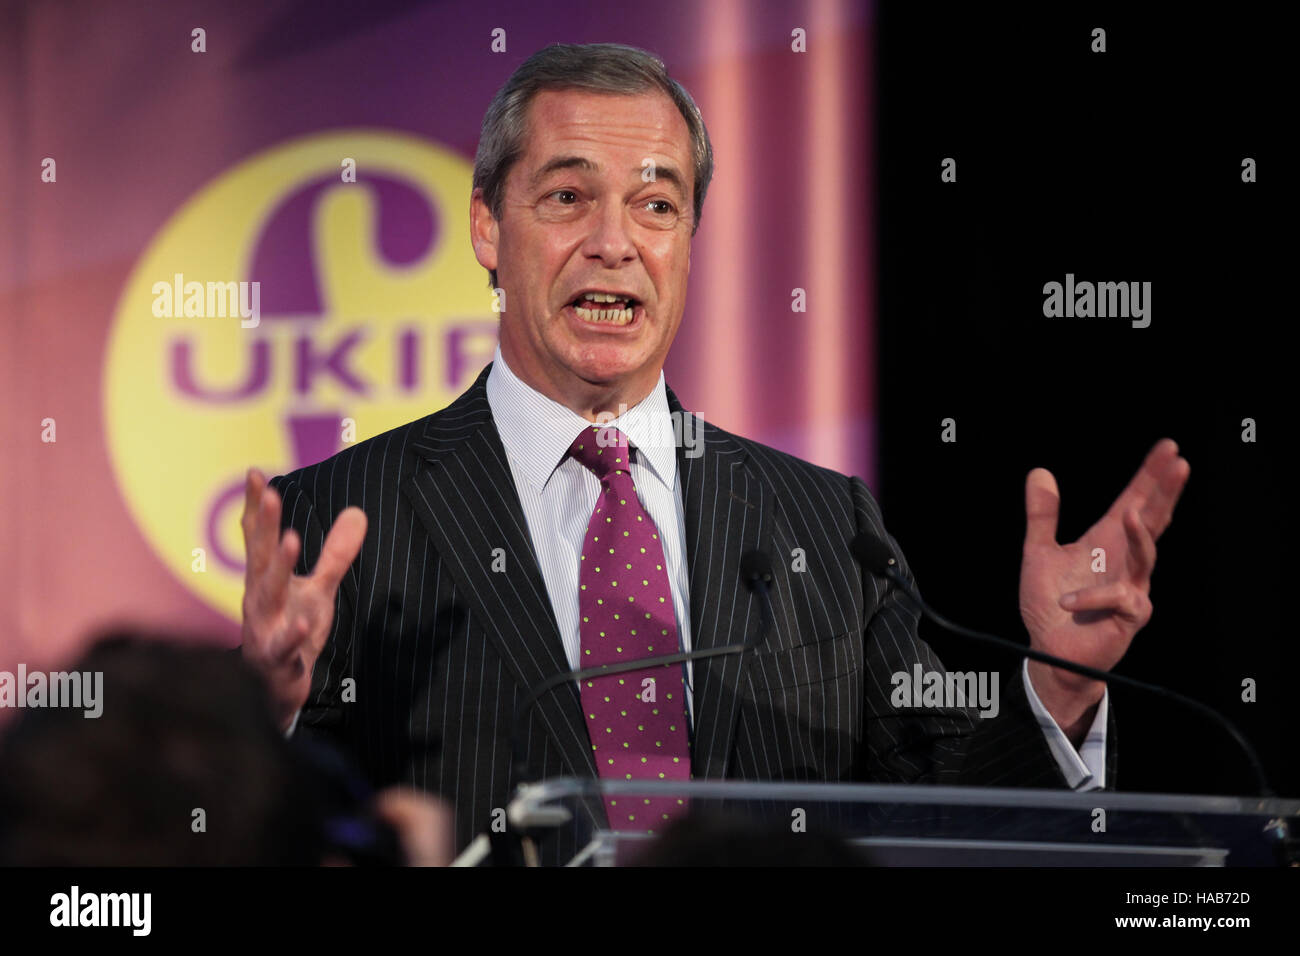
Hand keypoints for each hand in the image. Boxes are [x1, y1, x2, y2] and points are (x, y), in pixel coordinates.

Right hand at [239, 468, 366, 731]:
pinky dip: (292, 635)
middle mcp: (258, 600)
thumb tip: (358, 513)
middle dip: (267, 525)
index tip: (256, 473)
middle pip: (261, 558)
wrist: (274, 692)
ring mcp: (264, 629)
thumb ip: (335, 555)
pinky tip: (303, 624)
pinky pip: (284, 647)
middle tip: (272, 493)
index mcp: (265, 581)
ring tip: (292, 539)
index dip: (258, 507)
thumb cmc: (291, 632)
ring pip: (269, 595)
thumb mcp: (319, 591)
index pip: (258, 539)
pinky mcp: (276, 660)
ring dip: (279, 567)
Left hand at [1019, 439, 1189, 736]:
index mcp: (1108, 540)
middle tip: (1178, 463)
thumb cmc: (1050, 602)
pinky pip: (1117, 600)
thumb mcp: (1038, 552)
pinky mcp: (1127, 617)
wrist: (1049, 649)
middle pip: (1154, 520)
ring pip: (1146, 557)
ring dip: (1141, 536)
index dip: (1150, 475)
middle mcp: (1126, 560)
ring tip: (1133, 513)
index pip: (1135, 500)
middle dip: (1165, 492)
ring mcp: (1131, 587)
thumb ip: (1042, 515)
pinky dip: (1092, 597)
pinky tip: (1069, 600)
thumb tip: (1039, 473)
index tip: (1167, 447)